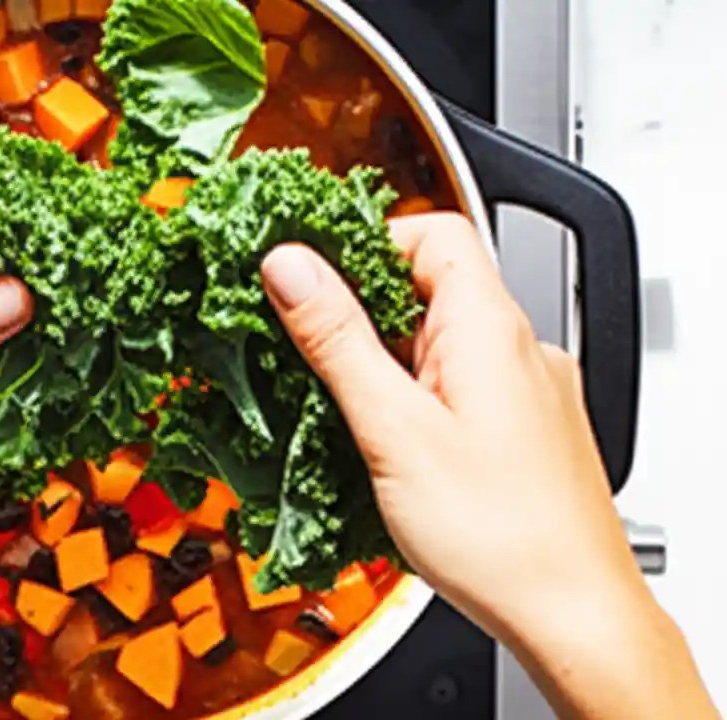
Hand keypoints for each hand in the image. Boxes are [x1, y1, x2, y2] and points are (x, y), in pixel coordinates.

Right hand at [260, 213, 636, 633]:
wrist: (572, 616)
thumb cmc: (502, 535)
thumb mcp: (393, 428)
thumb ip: (336, 340)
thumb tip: (291, 266)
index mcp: (490, 328)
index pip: (430, 231)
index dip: (364, 241)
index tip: (310, 275)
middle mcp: (519, 349)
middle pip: (428, 286)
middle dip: (360, 310)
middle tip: (308, 348)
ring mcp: (525, 390)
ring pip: (440, 341)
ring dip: (383, 361)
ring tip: (345, 409)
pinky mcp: (522, 431)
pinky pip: (458, 387)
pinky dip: (413, 399)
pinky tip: (387, 445)